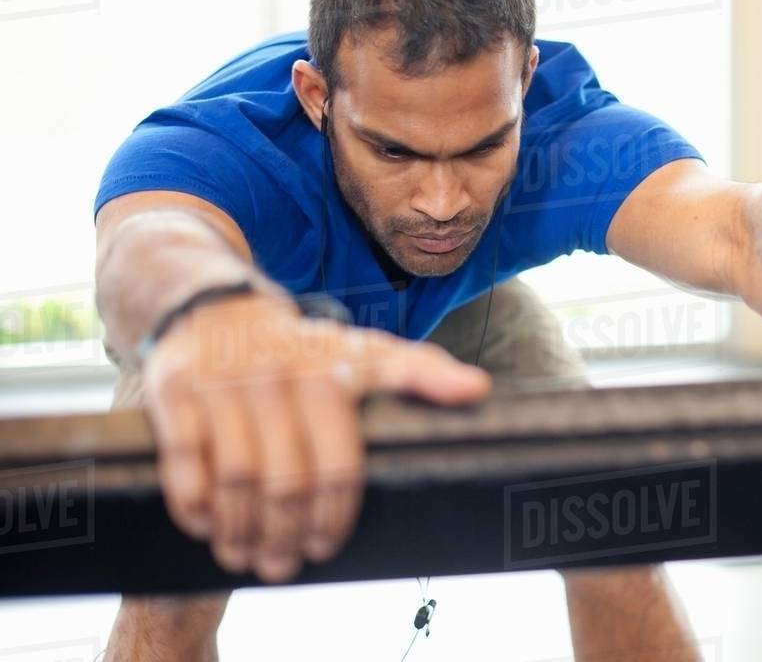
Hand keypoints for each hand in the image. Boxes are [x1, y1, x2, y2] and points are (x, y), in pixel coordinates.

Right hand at [141, 291, 490, 581]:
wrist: (214, 306)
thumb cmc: (301, 345)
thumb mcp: (364, 350)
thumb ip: (420, 371)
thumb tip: (479, 389)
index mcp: (332, 372)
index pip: (340, 462)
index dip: (334, 514)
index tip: (328, 544)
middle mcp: (280, 376)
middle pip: (287, 481)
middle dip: (286, 535)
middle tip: (284, 563)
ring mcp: (226, 384)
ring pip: (236, 478)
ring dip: (240, 529)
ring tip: (246, 555)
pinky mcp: (176, 390)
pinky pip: (185, 460)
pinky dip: (193, 502)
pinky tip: (205, 524)